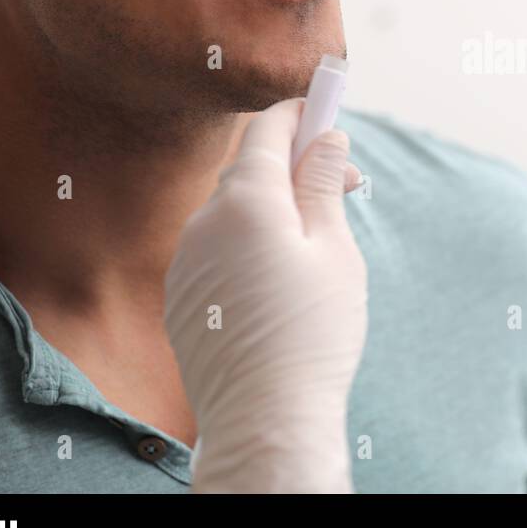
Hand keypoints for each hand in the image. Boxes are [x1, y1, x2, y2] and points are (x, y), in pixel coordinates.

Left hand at [164, 97, 366, 491]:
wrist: (265, 419)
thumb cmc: (312, 334)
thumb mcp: (334, 249)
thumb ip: (322, 184)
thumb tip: (325, 137)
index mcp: (246, 201)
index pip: (267, 129)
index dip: (299, 112)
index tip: (326, 108)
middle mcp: (204, 222)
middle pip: (250, 170)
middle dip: (294, 167)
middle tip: (344, 188)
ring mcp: (186, 261)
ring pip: (233, 212)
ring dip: (272, 210)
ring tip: (316, 246)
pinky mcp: (182, 297)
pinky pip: (217, 250)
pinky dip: (248, 246)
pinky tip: (280, 283)